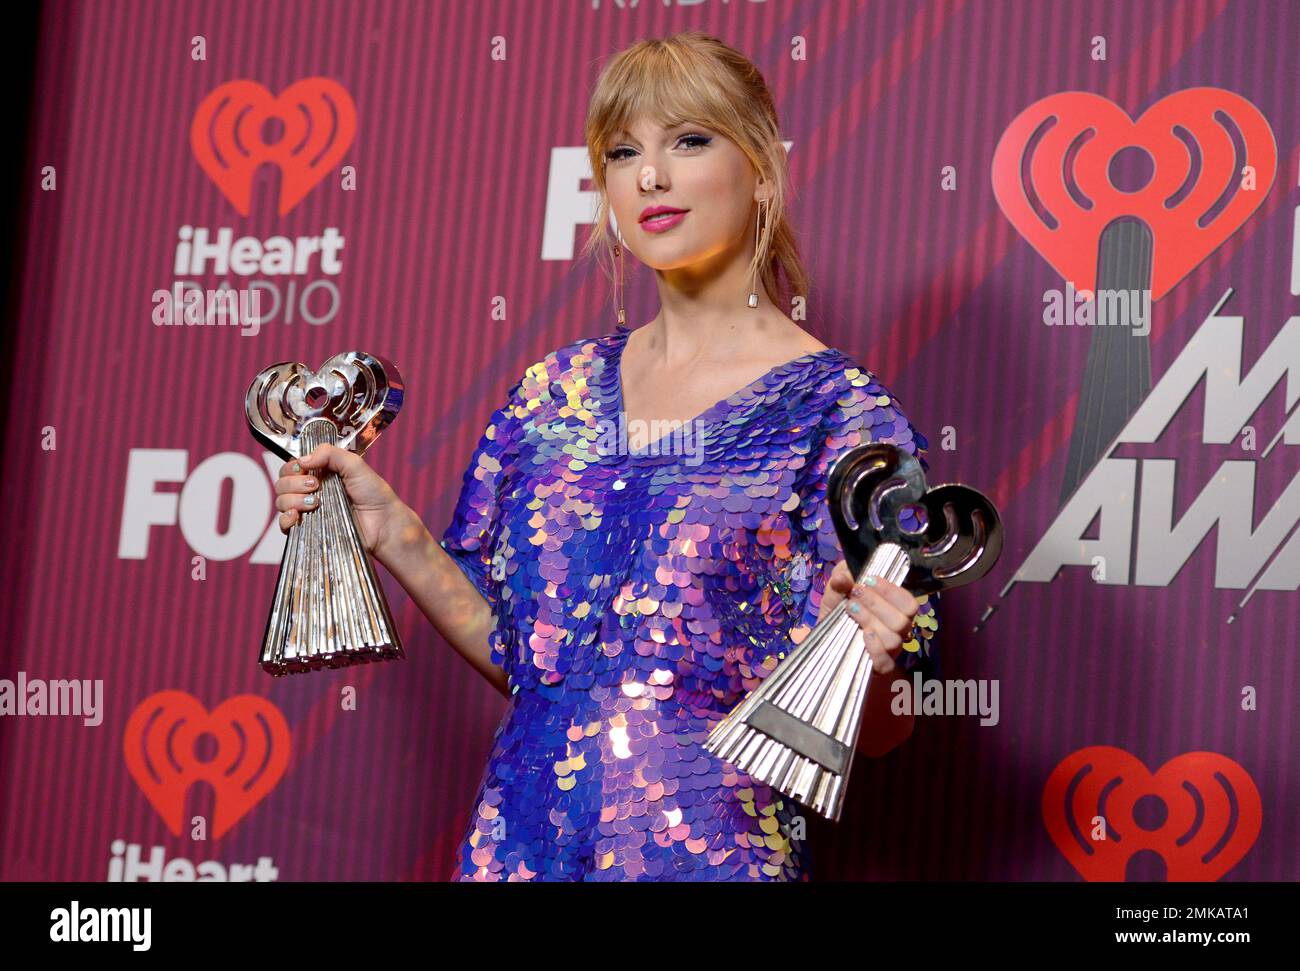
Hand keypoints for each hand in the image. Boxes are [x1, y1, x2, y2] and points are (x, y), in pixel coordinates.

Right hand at [273, 444, 405, 557]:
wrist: (384, 525)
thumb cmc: (374, 494)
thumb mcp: (355, 465)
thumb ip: (330, 453)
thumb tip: (302, 459)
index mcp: (320, 474)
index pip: (291, 467)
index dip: (293, 467)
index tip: (304, 469)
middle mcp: (311, 491)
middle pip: (282, 483)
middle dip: (293, 482)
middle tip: (315, 486)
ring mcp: (308, 512)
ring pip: (281, 502)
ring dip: (292, 499)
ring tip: (316, 502)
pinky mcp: (308, 530)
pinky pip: (284, 525)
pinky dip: (285, 519)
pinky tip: (296, 516)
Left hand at [818, 560, 918, 674]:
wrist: (826, 642)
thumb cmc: (839, 612)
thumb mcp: (836, 592)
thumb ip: (840, 581)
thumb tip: (841, 577)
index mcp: (895, 611)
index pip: (908, 602)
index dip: (891, 591)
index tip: (869, 580)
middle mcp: (897, 632)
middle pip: (902, 620)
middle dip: (877, 603)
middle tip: (856, 592)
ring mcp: (890, 651)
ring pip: (893, 639)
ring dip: (871, 619)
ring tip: (851, 608)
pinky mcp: (879, 668)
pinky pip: (886, 662)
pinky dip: (876, 647)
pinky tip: (864, 634)